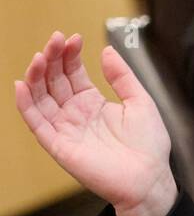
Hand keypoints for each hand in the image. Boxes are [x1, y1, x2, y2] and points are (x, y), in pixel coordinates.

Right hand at [14, 31, 172, 212]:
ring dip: (36, 77)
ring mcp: (66, 130)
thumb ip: (121, 76)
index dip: (69, 55)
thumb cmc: (149, 145)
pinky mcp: (60, 146)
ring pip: (41, 99)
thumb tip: (105, 50)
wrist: (150, 178)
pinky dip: (26, 105)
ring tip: (38, 56)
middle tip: (54, 39)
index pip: (72, 73)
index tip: (72, 37)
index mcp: (93, 103)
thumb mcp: (139, 100)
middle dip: (52, 59)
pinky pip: (37, 124)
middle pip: (54, 82)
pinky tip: (22, 85)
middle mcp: (75, 115)